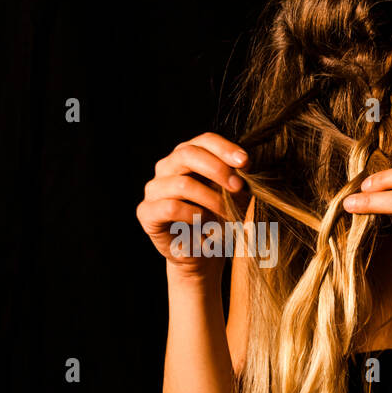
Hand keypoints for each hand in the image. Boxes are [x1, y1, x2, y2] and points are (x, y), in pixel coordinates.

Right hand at [136, 132, 248, 279]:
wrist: (203, 251)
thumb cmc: (218, 218)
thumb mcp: (230, 195)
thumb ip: (234, 177)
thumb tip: (245, 164)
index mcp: (187, 155)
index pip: (204, 141)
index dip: (225, 148)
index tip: (246, 162)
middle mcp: (166, 167)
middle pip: (188, 154)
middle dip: (217, 169)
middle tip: (238, 187)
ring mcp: (154, 189)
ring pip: (182, 184)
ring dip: (210, 198)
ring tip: (227, 213)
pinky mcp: (146, 212)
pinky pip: (170, 207)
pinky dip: (193, 214)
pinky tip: (205, 222)